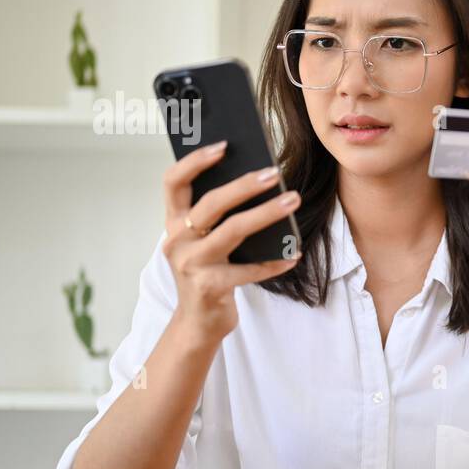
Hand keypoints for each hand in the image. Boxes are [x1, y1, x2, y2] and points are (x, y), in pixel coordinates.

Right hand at [161, 141, 301, 339]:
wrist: (198, 323)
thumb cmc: (208, 274)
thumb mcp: (204, 243)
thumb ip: (218, 218)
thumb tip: (258, 181)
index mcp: (174, 223)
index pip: (173, 182)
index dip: (195, 161)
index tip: (223, 144)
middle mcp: (177, 241)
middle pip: (211, 203)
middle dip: (244, 185)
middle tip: (275, 173)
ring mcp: (191, 264)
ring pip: (232, 231)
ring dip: (266, 214)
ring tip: (293, 201)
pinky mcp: (210, 287)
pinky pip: (250, 270)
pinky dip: (274, 262)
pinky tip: (294, 254)